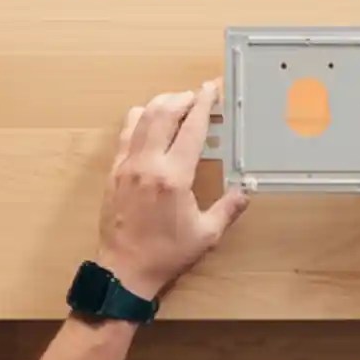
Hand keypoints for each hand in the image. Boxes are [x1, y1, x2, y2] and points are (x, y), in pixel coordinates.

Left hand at [97, 80, 249, 299]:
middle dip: (182, 97)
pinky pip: (125, 133)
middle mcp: (147, 164)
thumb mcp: (206, 235)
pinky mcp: (113, 171)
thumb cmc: (166, 254)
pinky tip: (150, 124)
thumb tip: (245, 192)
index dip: (203, 104)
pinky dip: (140, 119)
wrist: (124, 269)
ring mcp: (126, 165)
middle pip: (163, 113)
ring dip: (160, 104)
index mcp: (173, 177)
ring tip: (176, 104)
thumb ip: (228, 209)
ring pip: (141, 117)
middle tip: (197, 96)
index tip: (211, 89)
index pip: (191, 128)